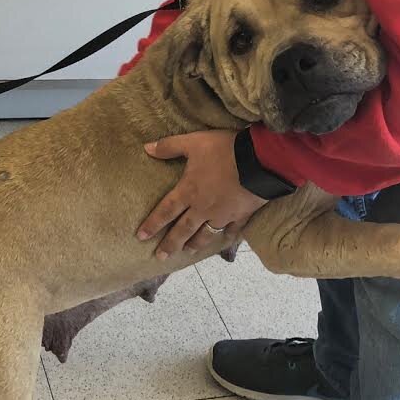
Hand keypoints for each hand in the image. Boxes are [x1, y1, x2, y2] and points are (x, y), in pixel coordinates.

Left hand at [138, 130, 267, 259]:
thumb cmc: (223, 150)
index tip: (141, 237)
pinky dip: (228, 236)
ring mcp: (223, 214)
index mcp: (189, 191)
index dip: (152, 224)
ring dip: (196, 244)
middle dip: (171, 244)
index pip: (166, 211)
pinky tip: (225, 240)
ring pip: (205, 234)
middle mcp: (203, 208)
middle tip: (161, 257)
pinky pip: (233, 230)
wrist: (258, 161)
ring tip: (188, 252)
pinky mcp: (241, 215)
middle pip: (183, 230)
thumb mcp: (194, 142)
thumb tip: (146, 148)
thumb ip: (169, 146)